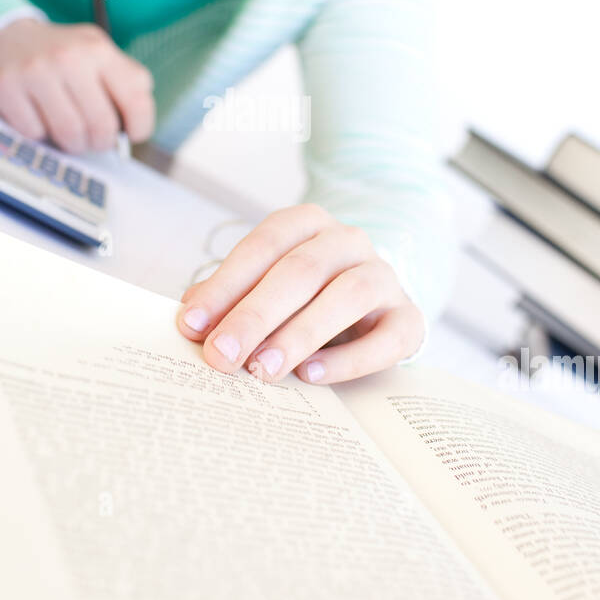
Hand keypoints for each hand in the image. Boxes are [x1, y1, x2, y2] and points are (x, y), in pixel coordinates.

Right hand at [0, 18, 154, 152]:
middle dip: (101, 142)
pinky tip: (38, 118)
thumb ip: (123, 81)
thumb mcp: (96, 52)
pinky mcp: (5, 85)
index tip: (132, 134)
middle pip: (101, 126)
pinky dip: (39, 134)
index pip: (136, 98)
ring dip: (72, 144)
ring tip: (70, 134)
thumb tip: (136, 127)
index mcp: (98, 49)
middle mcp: (68, 57)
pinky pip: (34, 133)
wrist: (3, 34)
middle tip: (95, 140)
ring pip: (69, 135)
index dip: (139, 126)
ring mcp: (34, 71)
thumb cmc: (59, 54)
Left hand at [176, 203, 424, 384]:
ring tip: (262, 369)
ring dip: (299, 335)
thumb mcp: (266, 287)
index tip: (191, 324)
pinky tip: (311, 375)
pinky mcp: (408, 318)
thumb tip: (190, 320)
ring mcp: (384, 277)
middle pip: (301, 271)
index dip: (226, 284)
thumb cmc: (306, 296)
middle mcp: (349, 241)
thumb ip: (231, 298)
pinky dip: (347, 359)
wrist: (375, 306)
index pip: (264, 245)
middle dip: (255, 315)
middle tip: (221, 355)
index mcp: (308, 224)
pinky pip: (386, 338)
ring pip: (347, 297)